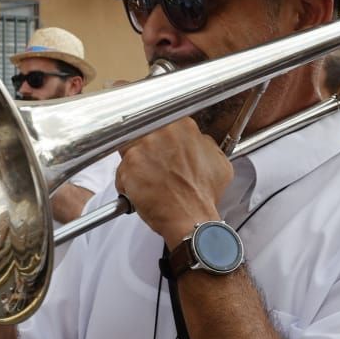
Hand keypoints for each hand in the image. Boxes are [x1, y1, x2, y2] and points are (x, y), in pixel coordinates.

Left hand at [115, 118, 230, 245]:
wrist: (193, 219)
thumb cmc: (204, 194)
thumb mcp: (218, 161)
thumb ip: (203, 143)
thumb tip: (195, 139)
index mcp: (183, 126)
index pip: (159, 119)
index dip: (156, 132)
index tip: (156, 141)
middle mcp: (161, 132)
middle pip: (142, 131)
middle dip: (145, 147)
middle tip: (152, 164)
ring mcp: (143, 147)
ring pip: (129, 149)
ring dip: (135, 164)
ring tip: (147, 180)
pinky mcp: (129, 166)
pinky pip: (121, 171)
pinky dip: (127, 183)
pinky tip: (141, 193)